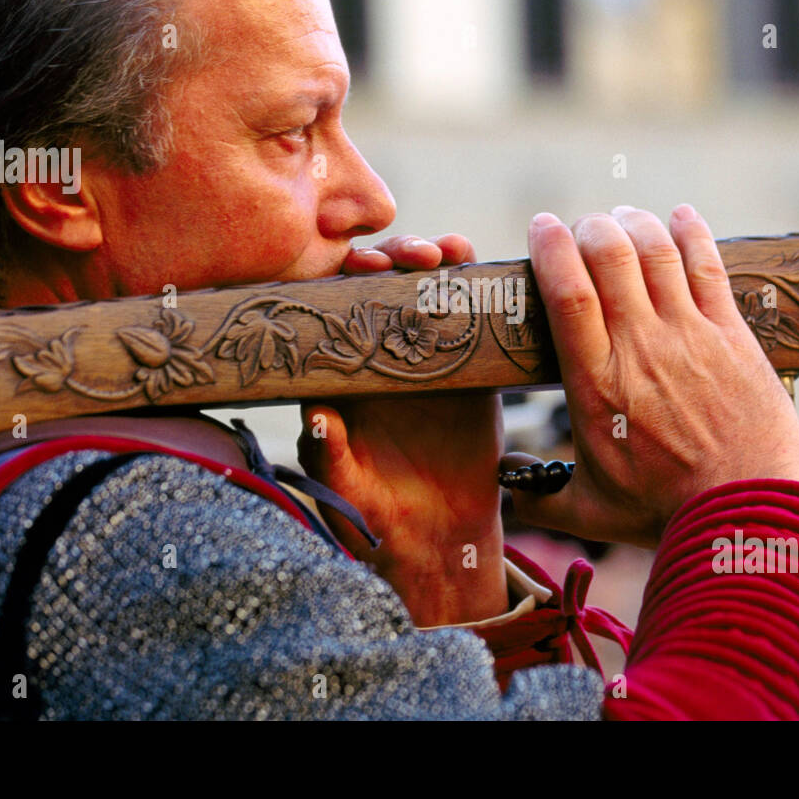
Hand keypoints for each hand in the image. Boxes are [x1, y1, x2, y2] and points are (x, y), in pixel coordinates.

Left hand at [299, 232, 507, 626]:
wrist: (440, 544)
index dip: (343, 277)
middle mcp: (385, 357)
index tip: (356, 266)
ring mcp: (431, 358)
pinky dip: (479, 287)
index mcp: (344, 376)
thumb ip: (328, 456)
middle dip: (394, 256)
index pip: (336, 308)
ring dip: (438, 259)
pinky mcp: (474, 371)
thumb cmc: (377, 521)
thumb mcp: (344, 491)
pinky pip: (476, 318)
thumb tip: (318, 417)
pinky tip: (481, 269)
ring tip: (446, 254)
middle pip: (386, 284)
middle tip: (409, 257)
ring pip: (431, 290)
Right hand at [503, 205, 798, 549]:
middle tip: (583, 228)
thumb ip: (541, 497)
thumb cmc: (665, 515)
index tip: (541, 228)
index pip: (567, 291)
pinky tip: (681, 216)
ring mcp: (691, 336)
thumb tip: (507, 489)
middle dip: (591, 228)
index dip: (551, 247)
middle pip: (610, 256)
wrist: (745, 515)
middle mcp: (641, 347)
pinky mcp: (733, 336)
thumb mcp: (589, 510)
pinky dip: (693, 234)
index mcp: (596, 382)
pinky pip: (710, 267)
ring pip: (657, 252)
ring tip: (622, 218)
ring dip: (636, 224)